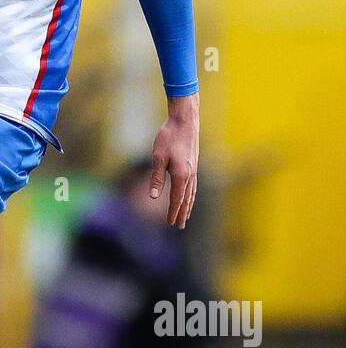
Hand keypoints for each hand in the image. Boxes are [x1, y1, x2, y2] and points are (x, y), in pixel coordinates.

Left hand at [150, 93, 198, 228]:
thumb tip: (154, 197)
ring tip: (186, 216)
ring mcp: (194, 169)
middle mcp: (190, 175)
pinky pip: (194, 185)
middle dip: (182, 213)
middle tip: (180, 226)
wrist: (184, 121)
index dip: (173, 212)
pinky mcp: (194, 164)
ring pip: (192, 193)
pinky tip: (189, 196)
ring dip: (188, 206)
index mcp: (181, 175)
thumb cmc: (169, 137)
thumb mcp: (158, 157)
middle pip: (187, 199)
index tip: (170, 223)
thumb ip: (156, 178)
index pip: (177, 199)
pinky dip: (191, 195)